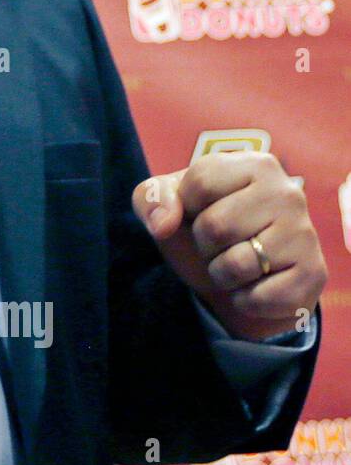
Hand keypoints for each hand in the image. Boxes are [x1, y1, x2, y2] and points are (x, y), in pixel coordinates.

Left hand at [131, 151, 326, 341]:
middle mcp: (288, 192)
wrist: (240, 278)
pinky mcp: (313, 275)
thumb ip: (150, 198)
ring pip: (236, 264)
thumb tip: (163, 224)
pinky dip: (244, 300)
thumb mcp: (168, 204)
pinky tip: (256, 286)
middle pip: (215, 226)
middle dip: (204, 244)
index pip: (200, 183)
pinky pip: (258, 298)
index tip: (200, 212)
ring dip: (222, 274)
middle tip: (220, 244)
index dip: (187, 207)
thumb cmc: (203, 228)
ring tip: (237, 263)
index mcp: (255, 164)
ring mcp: (304, 234)